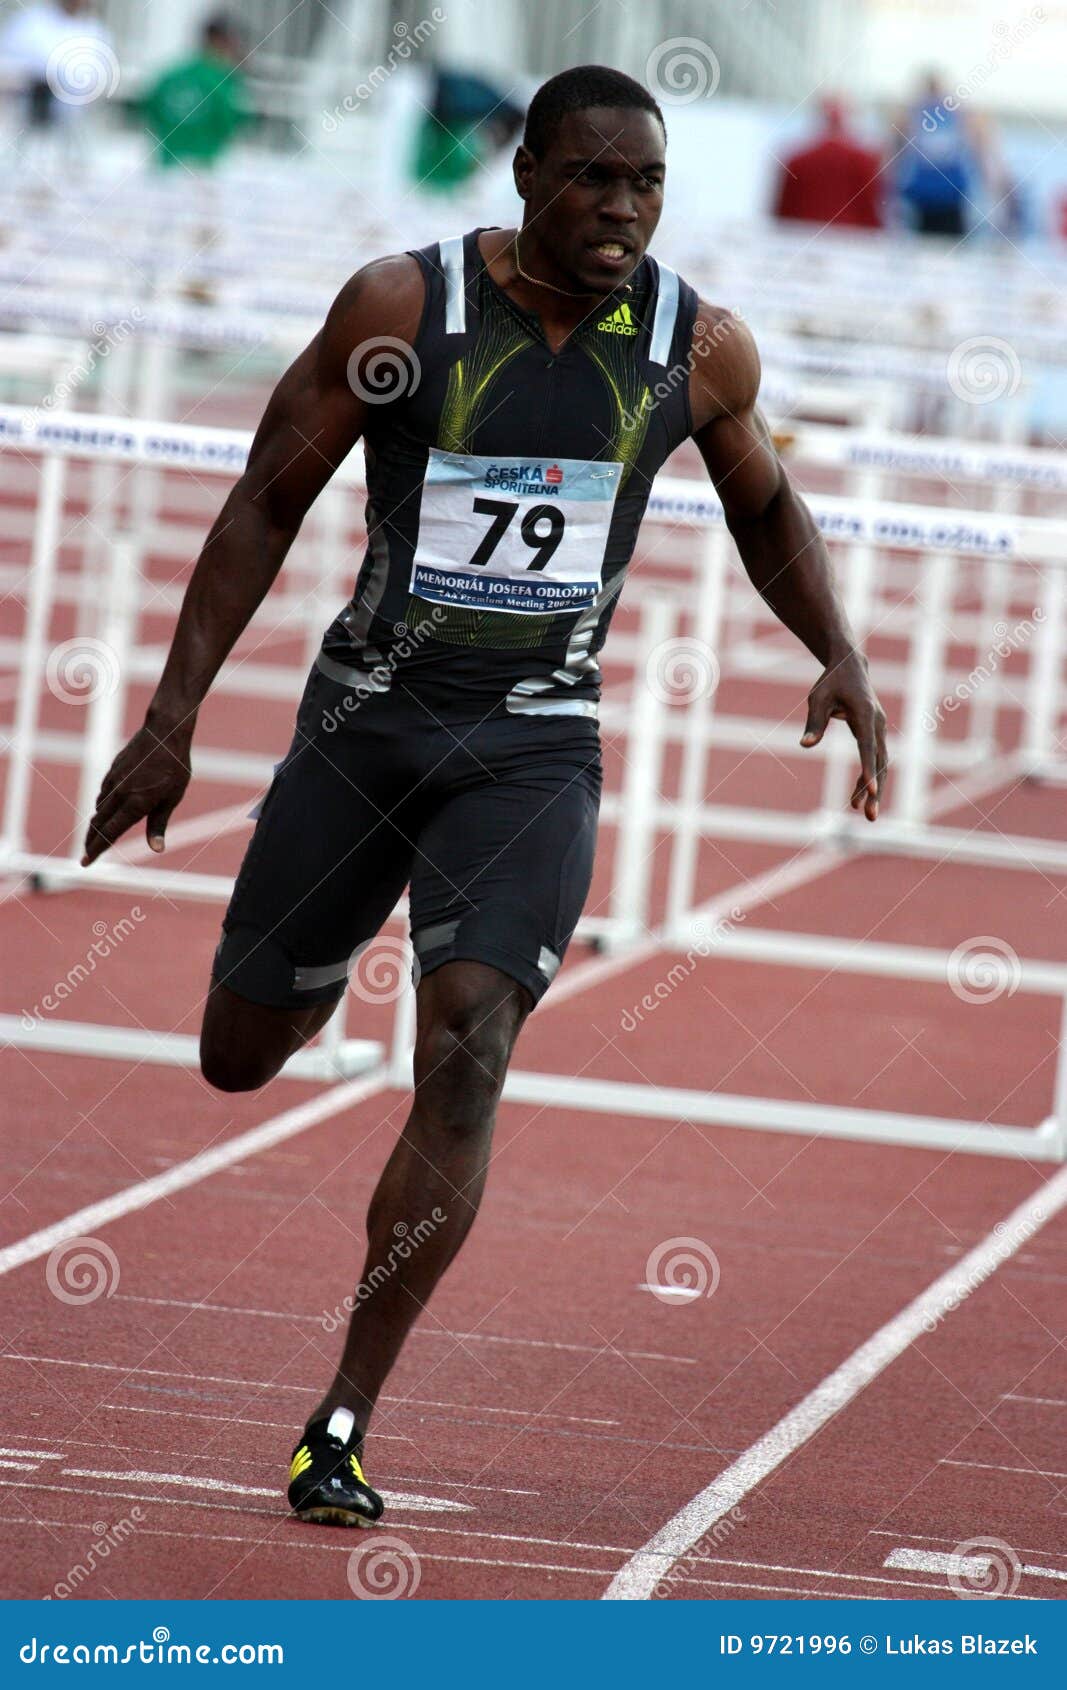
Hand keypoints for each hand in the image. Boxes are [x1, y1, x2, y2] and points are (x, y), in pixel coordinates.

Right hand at [81, 718, 191, 864]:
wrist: (164, 732)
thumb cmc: (174, 767)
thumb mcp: (172, 798)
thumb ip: (158, 824)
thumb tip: (156, 849)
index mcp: (135, 804)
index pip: (110, 833)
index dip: (97, 850)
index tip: (86, 862)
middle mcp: (120, 794)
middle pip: (99, 824)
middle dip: (91, 842)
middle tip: (85, 856)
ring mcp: (114, 781)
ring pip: (99, 809)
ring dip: (95, 825)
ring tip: (95, 838)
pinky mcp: (113, 771)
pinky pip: (103, 794)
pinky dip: (102, 807)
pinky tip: (105, 812)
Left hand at [800, 651, 888, 821]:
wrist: (850, 666)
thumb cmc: (831, 681)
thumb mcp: (817, 698)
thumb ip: (814, 722)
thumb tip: (805, 745)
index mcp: (864, 713)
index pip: (867, 746)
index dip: (868, 769)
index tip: (871, 790)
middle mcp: (876, 723)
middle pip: (879, 762)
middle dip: (875, 790)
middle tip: (870, 816)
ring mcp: (878, 729)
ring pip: (880, 764)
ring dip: (874, 790)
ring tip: (868, 815)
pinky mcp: (874, 734)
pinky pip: (874, 760)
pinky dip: (868, 778)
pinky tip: (858, 797)